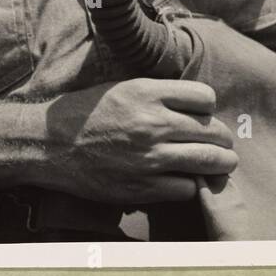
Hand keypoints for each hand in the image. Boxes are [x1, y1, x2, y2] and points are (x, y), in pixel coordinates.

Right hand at [38, 78, 237, 203]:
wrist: (51, 144)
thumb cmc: (86, 112)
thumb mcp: (123, 87)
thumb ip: (159, 94)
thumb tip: (195, 105)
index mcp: (147, 93)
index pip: (205, 97)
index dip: (209, 106)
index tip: (205, 114)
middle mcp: (152, 123)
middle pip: (213, 131)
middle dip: (223, 139)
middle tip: (223, 144)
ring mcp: (149, 157)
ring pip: (208, 161)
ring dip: (220, 164)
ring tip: (221, 164)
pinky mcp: (142, 187)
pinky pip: (186, 188)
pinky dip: (191, 185)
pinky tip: (185, 180)